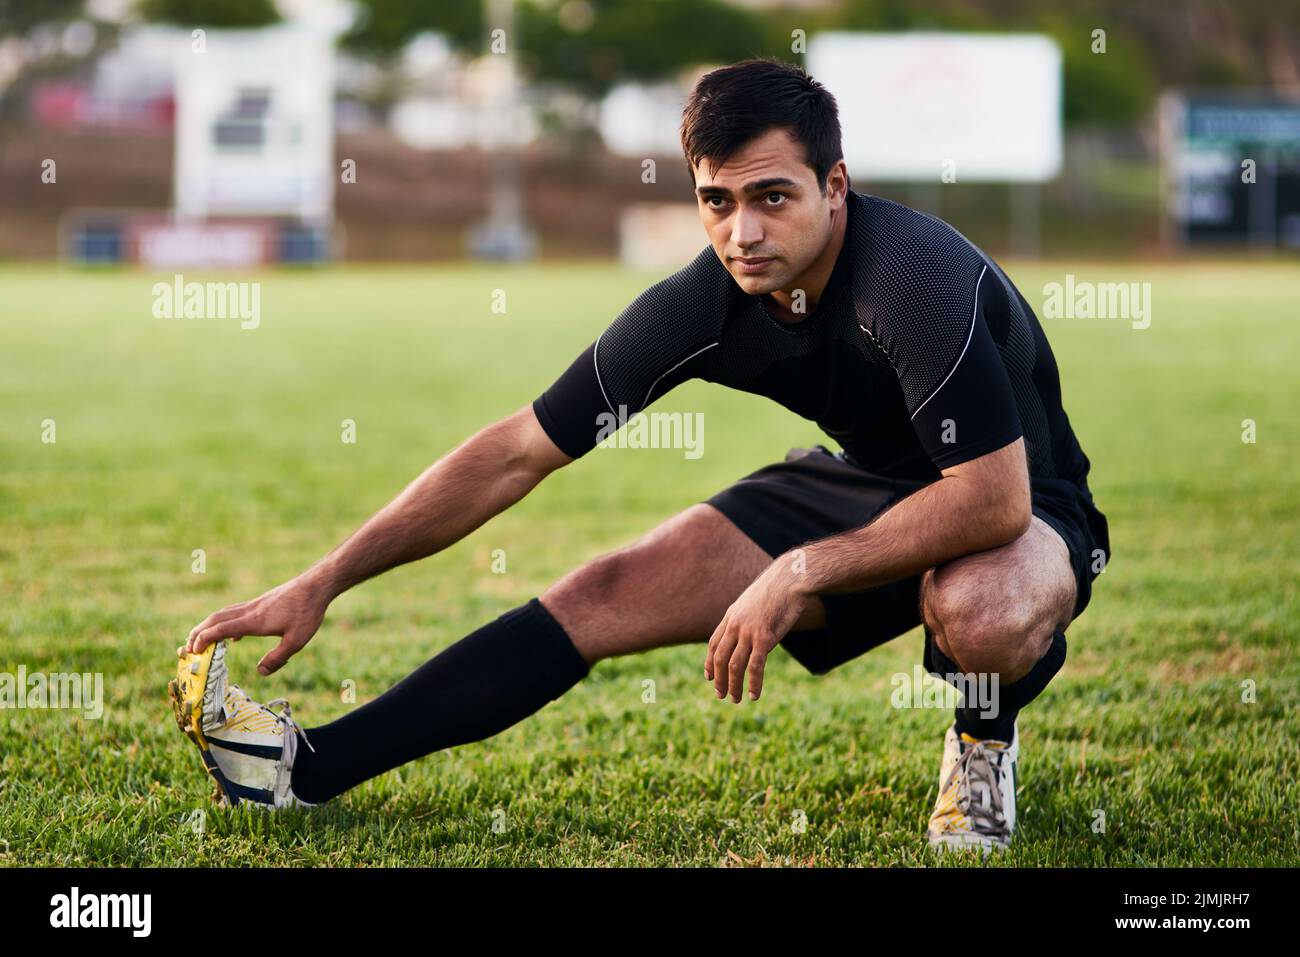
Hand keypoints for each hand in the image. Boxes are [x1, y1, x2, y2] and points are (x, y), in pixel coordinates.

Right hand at [184, 573, 330, 675]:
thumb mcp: (297, 641)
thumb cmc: (308, 612)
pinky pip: (236, 613)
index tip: (192, 651)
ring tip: (201, 640)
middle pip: (215, 619)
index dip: (204, 640)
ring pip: (224, 614)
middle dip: (198, 633)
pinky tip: (233, 635)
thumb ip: (277, 658)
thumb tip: (259, 673)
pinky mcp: (262, 603)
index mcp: (254, 621)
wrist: (317, 585)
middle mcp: (250, 611)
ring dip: (209, 626)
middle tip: (187, 648)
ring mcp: (255, 605)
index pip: (221, 629)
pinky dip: (226, 623)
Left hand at [704, 559, 809, 702]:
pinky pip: (755, 666)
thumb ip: (748, 618)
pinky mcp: (765, 638)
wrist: (790, 579)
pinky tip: (754, 694)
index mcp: (731, 615)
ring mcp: (749, 632)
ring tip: (735, 699)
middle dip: (718, 679)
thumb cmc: (776, 590)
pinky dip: (753, 683)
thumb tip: (751, 634)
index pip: (713, 643)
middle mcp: (736, 625)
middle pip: (720, 657)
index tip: (708, 676)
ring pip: (734, 665)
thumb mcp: (754, 601)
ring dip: (734, 685)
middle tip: (720, 695)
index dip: (709, 662)